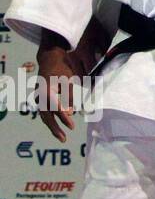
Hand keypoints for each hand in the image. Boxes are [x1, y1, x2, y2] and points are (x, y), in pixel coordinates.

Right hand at [34, 29, 95, 143]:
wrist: (50, 59)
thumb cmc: (63, 68)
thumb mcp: (70, 80)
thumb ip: (70, 95)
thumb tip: (70, 113)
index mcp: (47, 90)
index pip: (56, 108)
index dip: (64, 118)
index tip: (72, 126)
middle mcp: (40, 95)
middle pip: (46, 115)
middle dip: (55, 128)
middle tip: (64, 139)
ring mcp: (39, 97)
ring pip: (44, 115)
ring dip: (52, 126)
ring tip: (61, 137)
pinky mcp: (41, 98)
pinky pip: (45, 111)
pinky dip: (51, 119)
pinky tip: (58, 127)